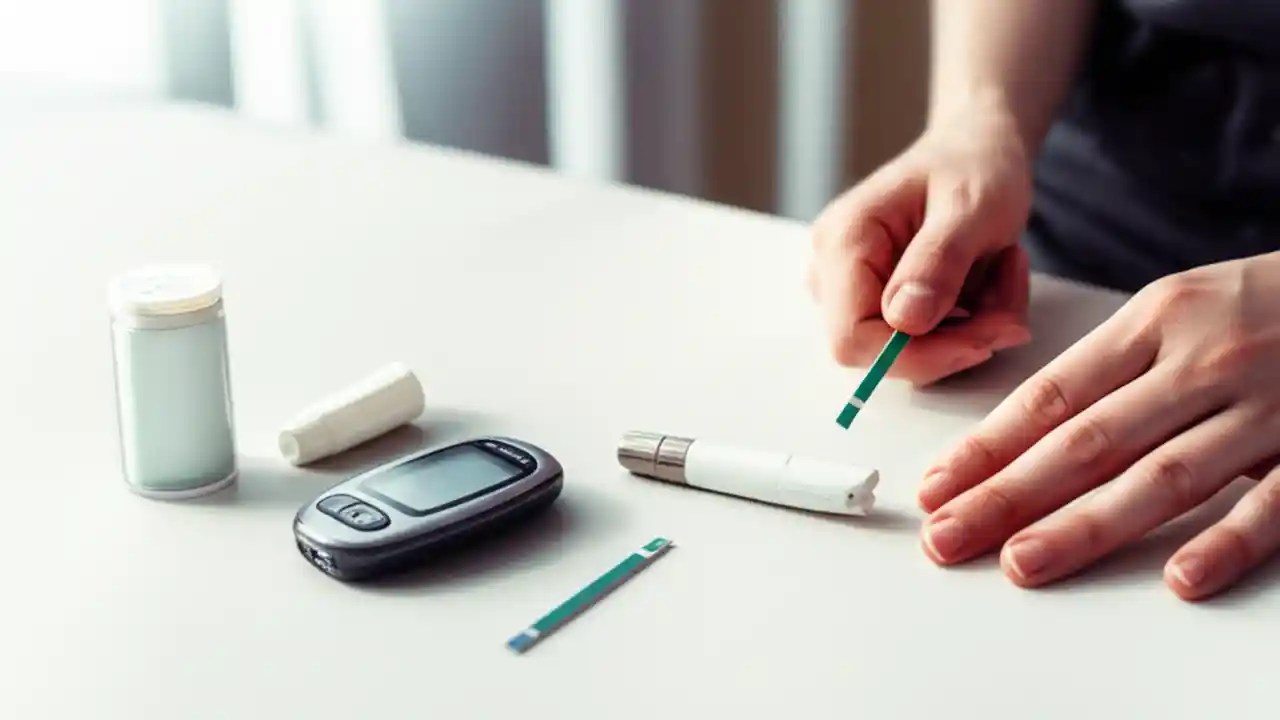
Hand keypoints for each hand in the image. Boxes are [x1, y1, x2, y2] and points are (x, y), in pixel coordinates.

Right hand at [807, 101, 1034, 384]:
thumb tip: (906, 323)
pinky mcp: (876, 301)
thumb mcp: (971, 206)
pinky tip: (987, 287)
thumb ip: (938, 262)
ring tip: (1004, 278)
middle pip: (879, 352)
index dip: (915, 354)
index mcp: (843, 243)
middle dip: (954, 342)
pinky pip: (918, 343)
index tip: (984, 338)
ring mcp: (850, 289)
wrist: (976, 149)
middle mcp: (832, 270)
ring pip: (905, 351)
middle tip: (1010, 307)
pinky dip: (965, 328)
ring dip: (969, 333)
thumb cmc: (974, 166)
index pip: (853, 337)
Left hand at [919, 253, 1279, 599]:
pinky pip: (1271, 502)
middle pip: (1087, 442)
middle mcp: (1200, 362)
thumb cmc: (1261, 303)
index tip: (936, 487)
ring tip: (1022, 562)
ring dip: (1086, 525)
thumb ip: (1110, 364)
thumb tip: (1022, 429)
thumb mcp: (1178, 306)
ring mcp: (1263, 408)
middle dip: (1008, 494)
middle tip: (948, 537)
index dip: (989, 446)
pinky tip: (1180, 578)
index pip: (1052, 395)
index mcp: (1155, 321)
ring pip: (1162, 477)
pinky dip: (1227, 541)